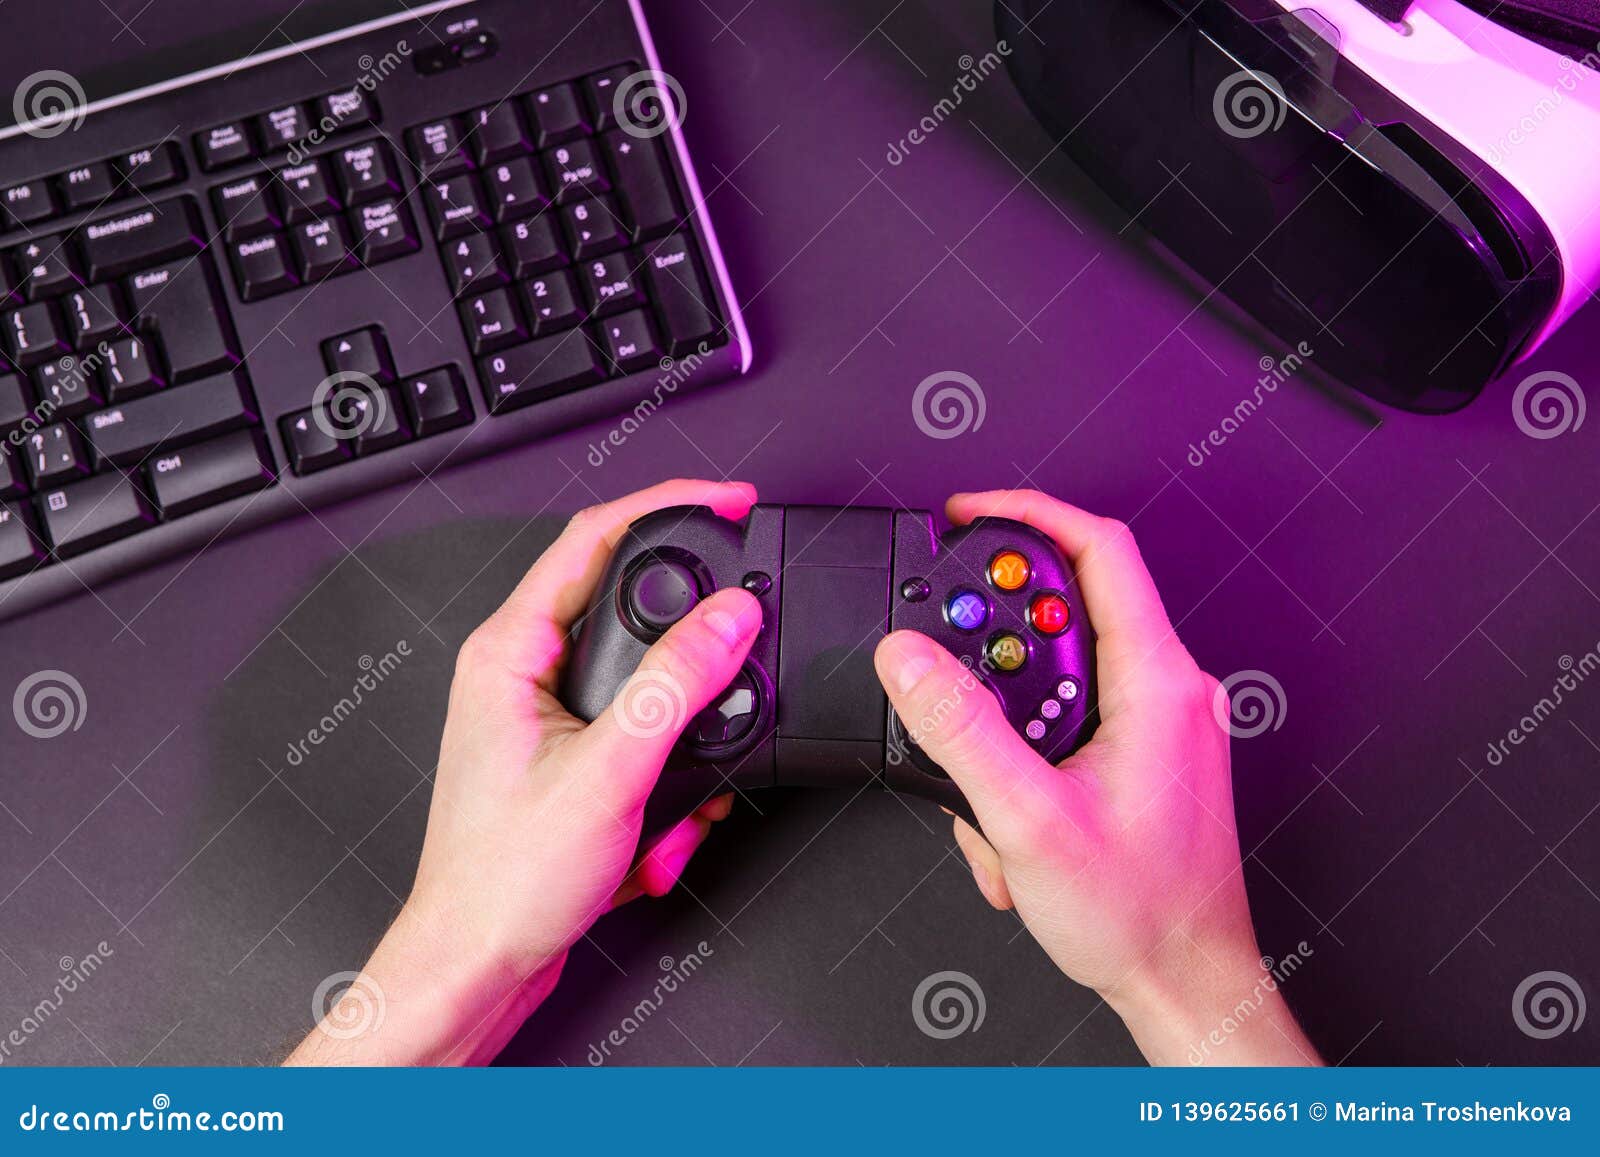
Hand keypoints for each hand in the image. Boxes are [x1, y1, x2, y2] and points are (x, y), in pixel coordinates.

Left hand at [287, 480, 764, 1065]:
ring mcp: (541, 719)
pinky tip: (665, 830)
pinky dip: (668, 779)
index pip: (593, 538)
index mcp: (507, 651)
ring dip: (684, 730)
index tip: (731, 500)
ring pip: (641, 683)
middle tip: (742, 636)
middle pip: (624, 604)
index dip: (669, 505)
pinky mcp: (566, 762)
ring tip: (685, 792)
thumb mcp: (610, 773)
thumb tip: (730, 617)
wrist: (476, 967)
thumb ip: (677, 685)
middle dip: (691, 642)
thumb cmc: (503, 881)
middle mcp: (517, 673)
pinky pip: (639, 740)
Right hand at [873, 491, 1319, 1065]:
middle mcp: (1169, 691)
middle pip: (1066, 610)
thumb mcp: (1028, 819)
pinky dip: (1027, 753)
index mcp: (1157, 683)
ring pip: (1060, 674)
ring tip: (987, 798)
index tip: (966, 516)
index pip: (1098, 548)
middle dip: (993, 654)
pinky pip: (1073, 717)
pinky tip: (1011, 819)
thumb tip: (908, 657)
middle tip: (947, 679)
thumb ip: (960, 730)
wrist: (1185, 982)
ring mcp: (1162, 724)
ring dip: (1004, 724)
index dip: (1026, 513)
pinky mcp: (1148, 754)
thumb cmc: (1140, 914)